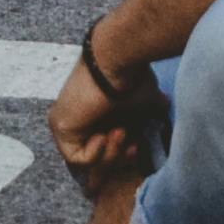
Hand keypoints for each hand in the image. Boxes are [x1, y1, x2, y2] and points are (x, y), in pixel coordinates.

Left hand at [49, 37, 157, 187]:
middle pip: (97, 160)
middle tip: (131, 142)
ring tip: (119, 131)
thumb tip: (163, 103)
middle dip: (119, 157)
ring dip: (110, 153)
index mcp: (94, 115)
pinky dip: (94, 153)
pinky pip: (77, 158)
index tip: (137, 146)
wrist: (116, 61)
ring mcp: (66, 123)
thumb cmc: (131, 75)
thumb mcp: (144, 99)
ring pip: (88, 162)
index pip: (106, 151)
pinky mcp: (59, 127)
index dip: (123, 156)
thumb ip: (150, 107)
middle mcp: (78, 120)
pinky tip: (101, 135)